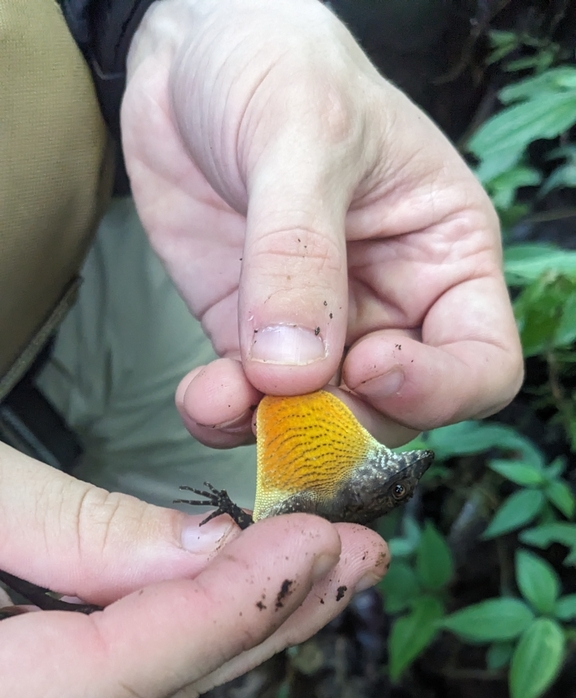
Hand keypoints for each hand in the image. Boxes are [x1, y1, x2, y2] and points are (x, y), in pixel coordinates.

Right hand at [0, 443, 386, 697]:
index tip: (313, 546)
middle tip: (356, 559)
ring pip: (139, 696)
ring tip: (327, 569)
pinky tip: (239, 592)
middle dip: (264, 623)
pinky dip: (182, 633)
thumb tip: (208, 548)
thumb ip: (76, 530)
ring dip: (239, 629)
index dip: (228, 611)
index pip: (120, 675)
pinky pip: (110, 679)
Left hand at [122, 0, 522, 450]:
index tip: (366, 365)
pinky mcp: (252, 337)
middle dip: (340, 420)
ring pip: (317, 421)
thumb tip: (296, 370)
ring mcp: (319, 328)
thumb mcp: (305, 138)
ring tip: (224, 397)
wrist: (189, 52)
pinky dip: (225, 415)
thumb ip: (301, 254)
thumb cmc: (281, 64)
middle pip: (395, 411)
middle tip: (284, 401)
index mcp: (445, 257)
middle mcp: (391, 305)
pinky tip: (203, 394)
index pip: (481, 364)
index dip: (436, 388)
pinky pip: (249, 404)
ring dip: (272, 431)